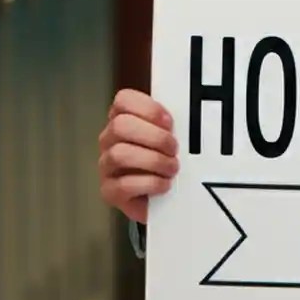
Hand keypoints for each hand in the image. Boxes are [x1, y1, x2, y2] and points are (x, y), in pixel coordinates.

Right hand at [99, 89, 179, 223]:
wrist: (164, 199)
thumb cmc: (167, 162)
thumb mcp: (171, 137)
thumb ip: (172, 124)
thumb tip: (193, 114)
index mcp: (124, 119)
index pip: (123, 100)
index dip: (148, 108)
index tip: (170, 122)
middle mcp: (110, 140)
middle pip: (120, 125)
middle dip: (154, 137)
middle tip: (174, 149)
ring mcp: (107, 166)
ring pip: (120, 154)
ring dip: (153, 161)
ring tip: (172, 168)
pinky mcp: (110, 192)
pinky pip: (123, 185)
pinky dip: (150, 184)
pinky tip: (164, 185)